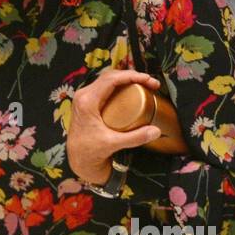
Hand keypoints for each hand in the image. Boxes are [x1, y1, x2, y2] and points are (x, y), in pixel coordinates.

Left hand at [66, 69, 163, 183]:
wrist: (78, 158)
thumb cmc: (90, 151)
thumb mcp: (113, 143)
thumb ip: (135, 138)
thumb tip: (156, 131)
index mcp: (87, 101)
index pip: (111, 79)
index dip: (131, 76)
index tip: (147, 79)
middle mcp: (83, 95)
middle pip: (110, 76)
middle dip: (132, 76)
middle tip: (151, 83)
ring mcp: (84, 97)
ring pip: (107, 80)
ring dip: (126, 79)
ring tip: (144, 84)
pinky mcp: (87, 102)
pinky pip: (104, 86)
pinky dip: (119, 85)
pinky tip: (131, 88)